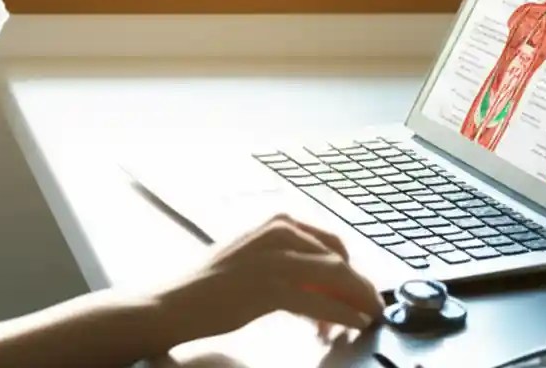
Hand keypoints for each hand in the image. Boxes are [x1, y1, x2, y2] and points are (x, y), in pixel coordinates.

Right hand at [155, 214, 384, 344]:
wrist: (174, 303)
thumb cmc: (211, 285)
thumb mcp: (254, 258)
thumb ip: (287, 261)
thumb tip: (324, 283)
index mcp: (278, 222)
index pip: (330, 243)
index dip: (350, 270)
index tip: (358, 292)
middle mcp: (280, 232)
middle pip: (338, 259)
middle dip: (360, 286)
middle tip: (371, 308)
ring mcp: (276, 258)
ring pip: (336, 278)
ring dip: (357, 301)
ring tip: (365, 319)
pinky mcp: (270, 287)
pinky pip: (320, 302)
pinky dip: (343, 315)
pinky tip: (354, 324)